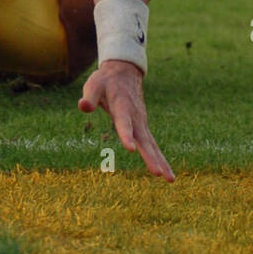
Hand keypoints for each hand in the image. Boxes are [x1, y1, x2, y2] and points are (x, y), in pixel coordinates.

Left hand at [79, 60, 173, 180]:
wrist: (124, 73)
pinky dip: (161, 159)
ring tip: (170, 179)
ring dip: (160, 161)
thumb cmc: (105, 81)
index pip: (123, 122)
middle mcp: (135, 117)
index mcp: (122, 106)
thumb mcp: (94, 84)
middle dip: (149, 156)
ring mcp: (142, 123)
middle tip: (157, 173)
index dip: (126, 135)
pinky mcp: (143, 128)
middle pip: (143, 138)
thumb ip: (89, 96)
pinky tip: (167, 175)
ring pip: (152, 144)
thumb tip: (82, 106)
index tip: (131, 149)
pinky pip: (153, 145)